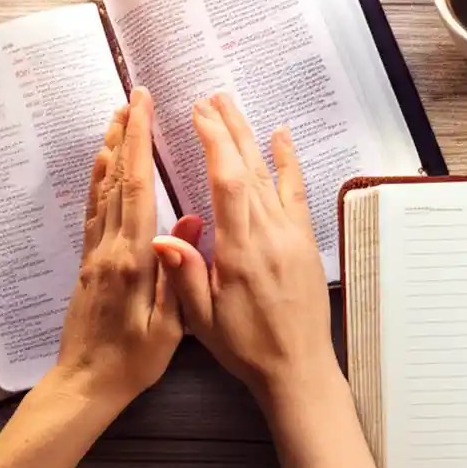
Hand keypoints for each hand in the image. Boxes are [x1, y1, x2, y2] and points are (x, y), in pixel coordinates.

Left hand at [52, 87, 182, 403]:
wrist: (84, 384)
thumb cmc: (132, 363)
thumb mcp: (169, 328)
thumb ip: (179, 274)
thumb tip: (189, 224)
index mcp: (131, 261)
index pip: (136, 190)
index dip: (139, 144)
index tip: (143, 108)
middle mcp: (107, 249)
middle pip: (116, 179)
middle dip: (125, 133)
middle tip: (133, 95)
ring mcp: (94, 253)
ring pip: (101, 189)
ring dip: (110, 149)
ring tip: (118, 115)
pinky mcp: (90, 262)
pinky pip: (94, 209)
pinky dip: (100, 178)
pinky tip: (104, 164)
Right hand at [151, 93, 335, 404]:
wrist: (298, 369)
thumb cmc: (247, 348)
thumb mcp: (203, 320)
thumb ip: (185, 275)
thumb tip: (162, 236)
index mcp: (241, 250)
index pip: (227, 181)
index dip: (213, 142)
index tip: (197, 113)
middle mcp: (271, 235)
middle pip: (248, 168)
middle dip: (228, 129)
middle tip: (210, 98)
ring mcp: (292, 235)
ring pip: (271, 175)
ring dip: (252, 138)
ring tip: (234, 106)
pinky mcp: (304, 242)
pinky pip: (296, 193)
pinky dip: (288, 163)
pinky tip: (281, 139)